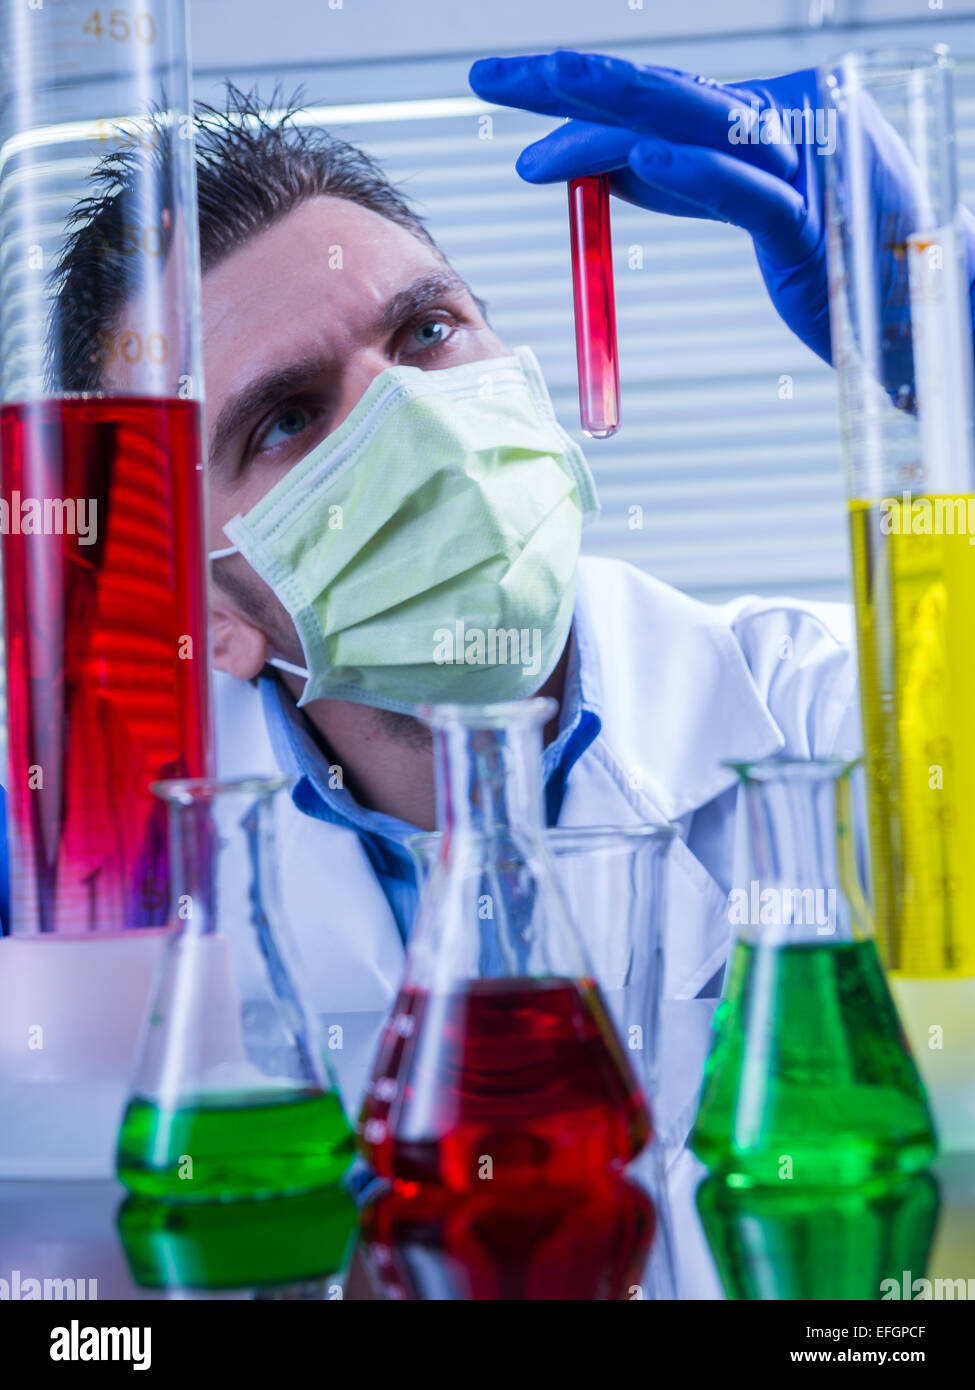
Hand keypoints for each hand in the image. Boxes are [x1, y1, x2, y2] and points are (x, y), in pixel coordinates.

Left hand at [470, 49, 974, 378]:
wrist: (916, 306)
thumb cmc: (832, 254)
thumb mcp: (740, 204)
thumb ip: (676, 178)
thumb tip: (599, 159)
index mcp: (759, 113)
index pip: (651, 95)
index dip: (574, 91)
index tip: (503, 84)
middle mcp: (782, 118)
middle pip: (661, 90)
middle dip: (572, 81)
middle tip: (494, 76)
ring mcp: (803, 165)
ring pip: (698, 125)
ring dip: (616, 114)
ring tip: (546, 104)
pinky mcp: (815, 224)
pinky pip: (751, 192)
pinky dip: (699, 174)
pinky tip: (642, 163)